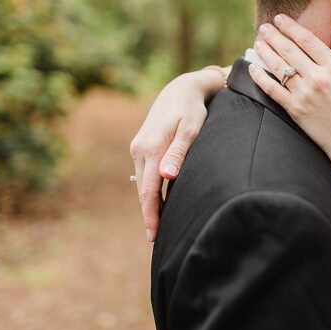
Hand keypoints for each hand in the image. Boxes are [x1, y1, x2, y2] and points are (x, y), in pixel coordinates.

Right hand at [129, 72, 211, 241]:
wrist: (181, 89)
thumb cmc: (192, 110)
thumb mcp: (191, 129)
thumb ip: (179, 153)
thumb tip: (167, 177)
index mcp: (151, 148)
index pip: (148, 191)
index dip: (151, 215)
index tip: (154, 236)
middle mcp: (140, 149)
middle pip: (142, 191)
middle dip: (148, 215)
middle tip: (155, 240)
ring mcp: (138, 147)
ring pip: (141, 183)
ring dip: (148, 204)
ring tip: (156, 227)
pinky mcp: (141, 146)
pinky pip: (143, 174)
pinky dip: (148, 190)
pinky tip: (156, 203)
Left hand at [248, 14, 330, 169]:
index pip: (308, 40)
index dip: (291, 27)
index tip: (280, 19)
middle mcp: (318, 78)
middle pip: (290, 50)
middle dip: (274, 36)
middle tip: (264, 27)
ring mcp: (305, 94)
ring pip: (279, 67)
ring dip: (266, 52)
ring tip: (258, 42)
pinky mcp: (295, 110)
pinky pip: (272, 90)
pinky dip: (261, 77)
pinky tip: (254, 68)